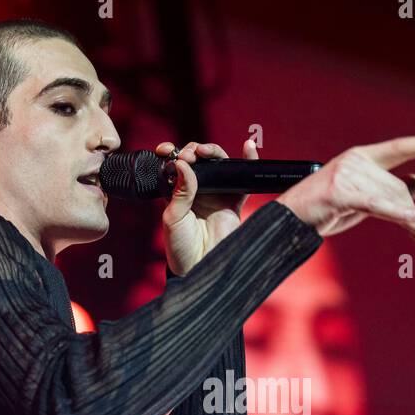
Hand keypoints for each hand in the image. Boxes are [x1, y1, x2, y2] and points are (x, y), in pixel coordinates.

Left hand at [156, 137, 258, 275]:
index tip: (165, 149)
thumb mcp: (173, 217)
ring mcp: (216, 195)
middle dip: (193, 151)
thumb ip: (180, 190)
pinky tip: (249, 147)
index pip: (176, 165)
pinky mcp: (233, 202)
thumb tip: (182, 164)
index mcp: (178, 192)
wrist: (199, 267)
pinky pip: (242, 180)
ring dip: (213, 152)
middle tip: (189, 155)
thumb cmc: (180, 246)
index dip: (172, 153)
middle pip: (199, 160)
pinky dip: (248, 162)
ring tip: (205, 151)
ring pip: (219, 164)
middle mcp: (198, 190)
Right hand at [276, 132, 414, 242]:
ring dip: (408, 220)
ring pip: (389, 199)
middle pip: (396, 188)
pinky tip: (413, 219)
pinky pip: (374, 205)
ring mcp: (346, 175)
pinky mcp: (339, 193)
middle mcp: (355, 161)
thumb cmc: (327, 210)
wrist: (290, 221)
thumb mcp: (362, 200)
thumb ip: (388, 192)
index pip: (398, 149)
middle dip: (411, 213)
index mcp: (361, 157)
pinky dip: (394, 213)